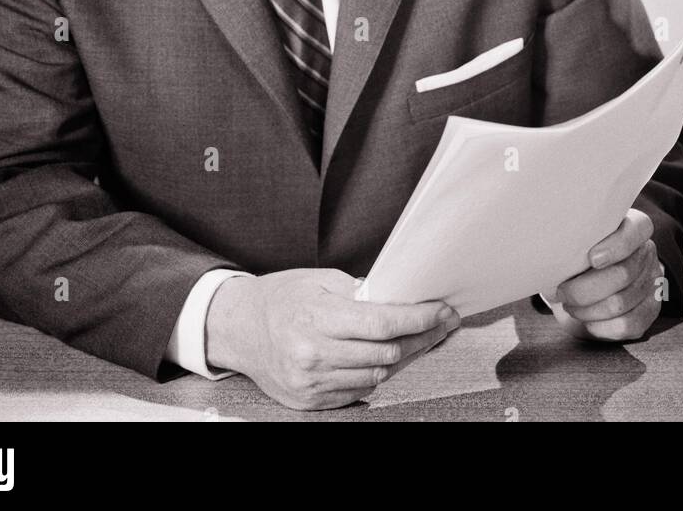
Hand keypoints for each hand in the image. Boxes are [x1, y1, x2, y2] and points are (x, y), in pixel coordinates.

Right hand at [204, 268, 459, 410]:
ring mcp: (311, 382)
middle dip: (421, 337)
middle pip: (386, 352)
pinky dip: (376, 373)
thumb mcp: (320, 280)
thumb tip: (403, 298)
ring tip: (419, 338)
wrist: (240, 329)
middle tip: (441, 323)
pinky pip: (360, 391)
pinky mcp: (310, 402)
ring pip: (378, 374)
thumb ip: (361, 291)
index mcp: (317, 317)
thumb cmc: (281, 298)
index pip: (382, 323)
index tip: (442, 310)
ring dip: (402, 356)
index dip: (419, 318)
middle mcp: (313, 354)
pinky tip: (385, 356)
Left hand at [547, 208, 664, 340]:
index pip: (637, 229)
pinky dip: (602, 327)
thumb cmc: (574, 255)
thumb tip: (552, 246)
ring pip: (621, 303)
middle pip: (623, 274)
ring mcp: (652, 282)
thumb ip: (572, 238)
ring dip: (587, 310)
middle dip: (584, 289)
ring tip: (570, 306)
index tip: (591, 259)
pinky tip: (587, 322)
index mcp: (632, 226)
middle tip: (561, 292)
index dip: (617, 246)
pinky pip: (628, 325)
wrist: (582, 282)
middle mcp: (647, 253)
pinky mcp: (650, 310)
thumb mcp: (573, 240)